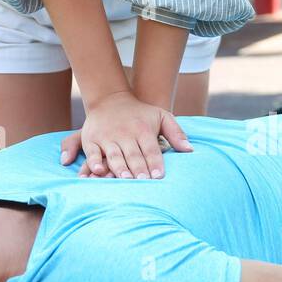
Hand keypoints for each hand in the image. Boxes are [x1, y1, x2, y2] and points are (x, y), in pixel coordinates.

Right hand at [59, 90, 191, 178]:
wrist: (110, 99)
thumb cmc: (141, 113)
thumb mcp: (162, 116)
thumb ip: (176, 133)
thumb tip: (190, 150)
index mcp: (143, 130)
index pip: (151, 149)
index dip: (155, 163)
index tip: (159, 177)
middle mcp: (125, 134)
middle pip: (133, 154)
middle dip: (139, 168)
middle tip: (144, 182)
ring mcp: (107, 137)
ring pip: (114, 155)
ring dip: (120, 168)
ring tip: (126, 180)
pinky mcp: (91, 139)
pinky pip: (92, 152)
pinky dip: (94, 161)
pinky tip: (98, 171)